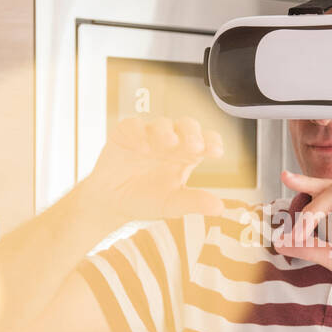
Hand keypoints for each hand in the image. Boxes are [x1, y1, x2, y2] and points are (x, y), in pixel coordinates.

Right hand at [83, 115, 223, 225]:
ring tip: (169, 143)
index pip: (206, 141)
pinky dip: (138, 133)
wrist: (112, 203)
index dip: (212, 142)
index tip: (216, 152)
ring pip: (162, 124)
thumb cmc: (145, 200)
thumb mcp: (172, 204)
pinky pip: (134, 125)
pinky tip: (141, 145)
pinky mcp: (127, 133)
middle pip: (187, 126)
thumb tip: (219, 207)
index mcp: (187, 155)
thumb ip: (194, 202)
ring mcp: (149, 135)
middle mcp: (171, 141)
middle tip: (194, 145)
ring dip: (167, 131)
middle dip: (192, 133)